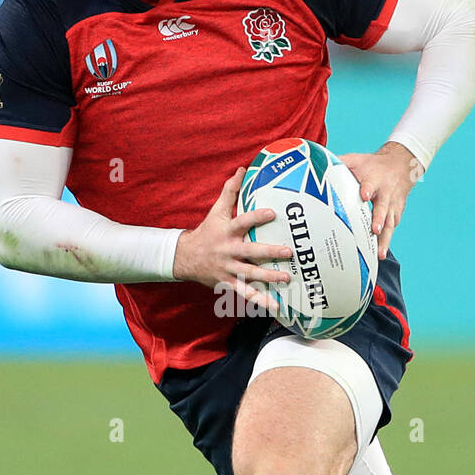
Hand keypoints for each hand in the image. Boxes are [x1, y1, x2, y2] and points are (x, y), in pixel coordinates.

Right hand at [173, 167, 292, 311]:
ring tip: (287, 278)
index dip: (257, 217)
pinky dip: (261, 300)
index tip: (273, 213)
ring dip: (269, 277)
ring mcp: (228, 269)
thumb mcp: (216, 211)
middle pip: (250, 252)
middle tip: (289, 252)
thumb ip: (230, 191)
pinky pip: (246, 293)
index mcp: (227, 231)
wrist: (185, 258)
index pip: (243, 222)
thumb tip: (243, 169)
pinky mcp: (227, 283)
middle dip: (270, 252)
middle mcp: (228, 250)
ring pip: (250, 274)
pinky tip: (276, 306)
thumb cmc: (207, 231)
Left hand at [340, 142, 424, 257]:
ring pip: (390, 223)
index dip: (368, 188)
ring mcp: (392, 205)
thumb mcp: (357, 160)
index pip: (371, 183)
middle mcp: (385, 193)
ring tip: (380, 254)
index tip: (365, 195)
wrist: (401, 165)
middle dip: (379, 219)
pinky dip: (387, 241)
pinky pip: (392, 228)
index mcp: (374, 179)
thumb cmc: (372, 165)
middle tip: (374, 230)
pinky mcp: (396, 214)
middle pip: (383, 207)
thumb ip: (339, 163)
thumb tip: (315, 164)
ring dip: (385, 239)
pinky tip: (380, 254)